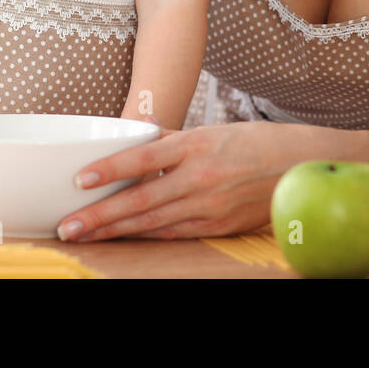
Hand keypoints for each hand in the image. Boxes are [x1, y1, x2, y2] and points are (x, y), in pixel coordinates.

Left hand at [55, 121, 298, 241]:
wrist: (301, 165)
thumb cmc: (253, 142)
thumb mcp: (209, 131)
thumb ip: (170, 138)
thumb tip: (134, 137)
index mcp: (196, 146)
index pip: (144, 158)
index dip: (110, 170)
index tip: (80, 179)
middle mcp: (201, 177)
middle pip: (141, 200)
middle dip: (100, 216)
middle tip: (67, 226)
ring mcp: (210, 206)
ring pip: (153, 224)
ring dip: (115, 231)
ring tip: (85, 235)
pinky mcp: (218, 227)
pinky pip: (174, 233)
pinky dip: (146, 236)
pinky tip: (123, 239)